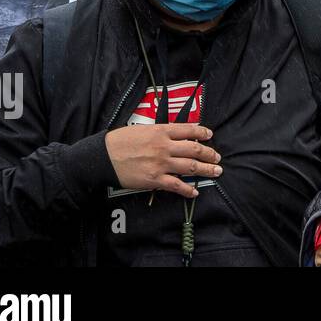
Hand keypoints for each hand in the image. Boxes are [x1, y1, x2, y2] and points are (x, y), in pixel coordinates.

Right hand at [104, 123, 220, 198]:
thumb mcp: (143, 128)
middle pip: (194, 149)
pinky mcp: (154, 179)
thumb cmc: (120, 141)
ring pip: (190, 167)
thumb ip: (161, 131)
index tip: (210, 135)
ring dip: (206, 170)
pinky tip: (194, 191)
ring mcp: (160, 164)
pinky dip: (187, 189)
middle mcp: (164, 147)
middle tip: (217, 157)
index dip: (202, 133)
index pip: (189, 130)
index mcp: (161, 131)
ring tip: (216, 171)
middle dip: (209, 154)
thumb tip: (177, 133)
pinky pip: (176, 185)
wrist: (103, 156)